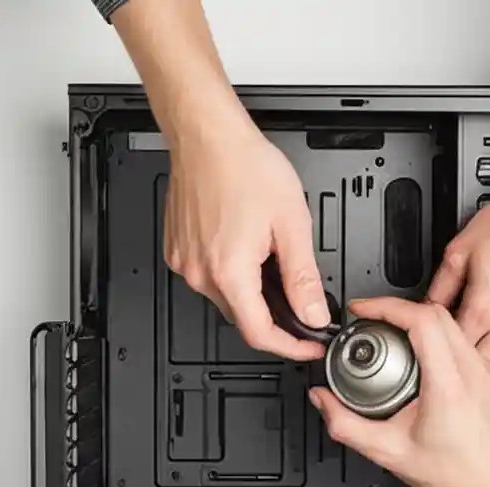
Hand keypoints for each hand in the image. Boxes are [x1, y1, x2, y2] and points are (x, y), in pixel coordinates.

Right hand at [164, 128, 327, 360]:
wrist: (207, 136)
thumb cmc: (244, 167)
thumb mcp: (292, 224)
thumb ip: (304, 277)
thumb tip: (314, 313)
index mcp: (229, 271)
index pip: (260, 333)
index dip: (290, 346)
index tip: (308, 345)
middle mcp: (199, 273)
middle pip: (243, 316)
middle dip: (274, 315)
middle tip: (300, 298)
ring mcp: (184, 262)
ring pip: (225, 297)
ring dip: (252, 291)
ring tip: (268, 255)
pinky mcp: (176, 250)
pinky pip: (208, 276)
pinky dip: (231, 273)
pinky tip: (244, 244)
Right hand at [309, 297, 489, 486]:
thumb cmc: (461, 477)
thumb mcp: (390, 453)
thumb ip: (346, 425)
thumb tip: (323, 401)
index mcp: (450, 384)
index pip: (421, 319)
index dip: (386, 307)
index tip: (364, 311)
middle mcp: (474, 371)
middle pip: (436, 313)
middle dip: (398, 309)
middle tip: (372, 321)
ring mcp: (488, 372)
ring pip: (453, 323)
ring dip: (418, 322)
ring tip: (392, 338)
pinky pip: (463, 341)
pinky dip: (437, 338)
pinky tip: (420, 359)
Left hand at [427, 173, 489, 381]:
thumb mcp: (461, 248)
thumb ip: (441, 284)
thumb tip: (428, 303)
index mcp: (487, 307)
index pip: (453, 349)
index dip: (439, 350)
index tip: (433, 347)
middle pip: (483, 367)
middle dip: (465, 366)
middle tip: (454, 358)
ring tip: (479, 362)